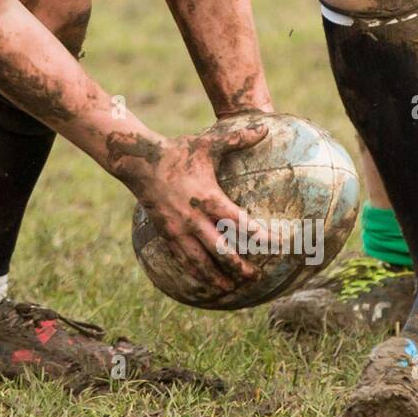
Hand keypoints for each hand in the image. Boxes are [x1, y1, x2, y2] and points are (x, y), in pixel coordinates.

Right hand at [126, 121, 269, 290]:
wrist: (139, 162)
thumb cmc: (177, 152)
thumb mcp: (208, 143)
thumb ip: (238, 138)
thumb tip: (265, 128)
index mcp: (209, 198)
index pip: (240, 223)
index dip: (260, 236)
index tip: (278, 245)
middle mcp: (194, 218)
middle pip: (221, 250)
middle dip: (240, 266)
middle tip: (256, 277)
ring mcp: (179, 229)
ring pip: (200, 261)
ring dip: (217, 276)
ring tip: (232, 288)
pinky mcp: (167, 234)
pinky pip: (183, 260)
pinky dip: (196, 273)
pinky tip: (206, 282)